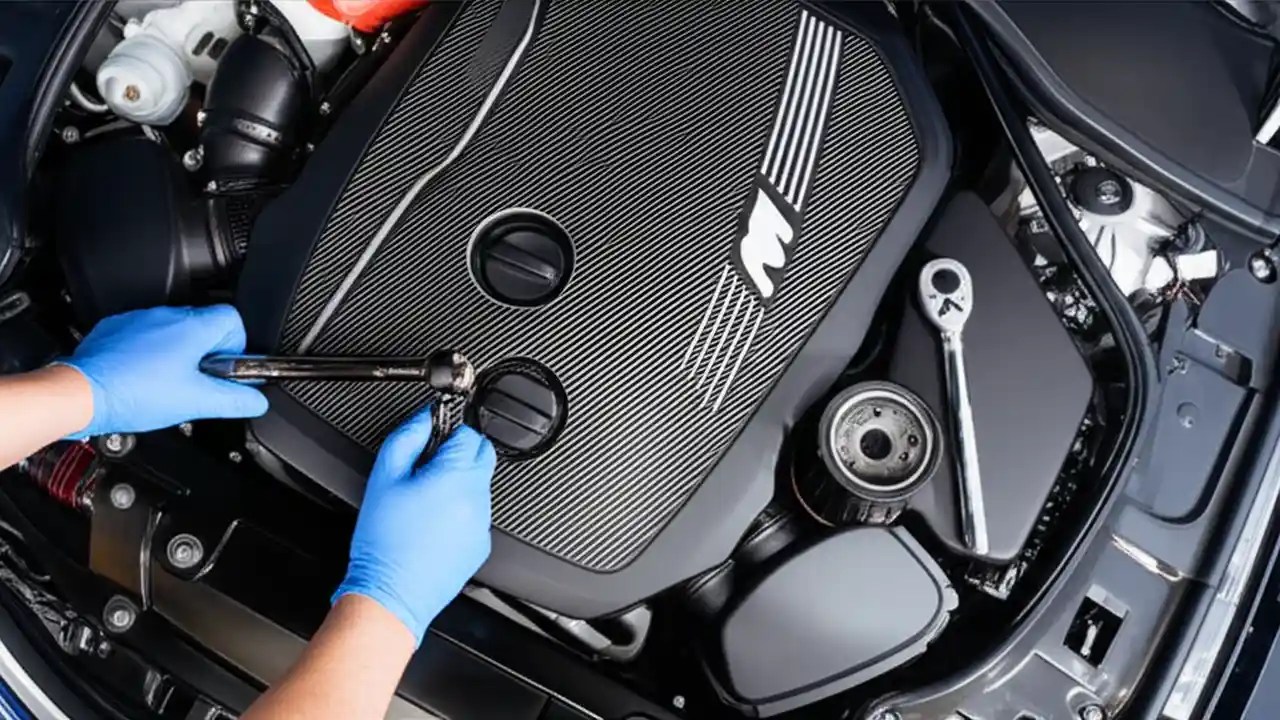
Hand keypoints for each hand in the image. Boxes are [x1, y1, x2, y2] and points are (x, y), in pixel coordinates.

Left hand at [60, 305, 268, 437]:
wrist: (80, 394)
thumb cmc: (133, 393)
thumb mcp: (197, 402)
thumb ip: (236, 400)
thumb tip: (257, 400)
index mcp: (192, 327)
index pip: (234, 320)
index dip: (237, 347)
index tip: (228, 370)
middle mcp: (166, 316)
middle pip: (206, 326)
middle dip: (209, 354)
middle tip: (199, 382)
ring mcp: (139, 320)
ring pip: (176, 331)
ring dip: (180, 354)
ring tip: (171, 383)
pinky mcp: (117, 329)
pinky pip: (147, 336)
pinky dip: (152, 354)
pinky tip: (146, 378)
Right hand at [333, 408, 495, 644]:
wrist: (391, 594)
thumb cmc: (384, 542)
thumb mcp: (384, 477)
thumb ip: (408, 437)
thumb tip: (424, 419)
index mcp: (457, 477)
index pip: (469, 434)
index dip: (447, 433)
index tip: (430, 443)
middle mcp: (478, 499)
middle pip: (482, 456)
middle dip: (458, 454)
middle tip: (426, 469)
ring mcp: (483, 524)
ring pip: (479, 486)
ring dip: (458, 484)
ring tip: (423, 504)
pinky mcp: (480, 545)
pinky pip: (476, 514)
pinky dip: (460, 512)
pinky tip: (432, 526)